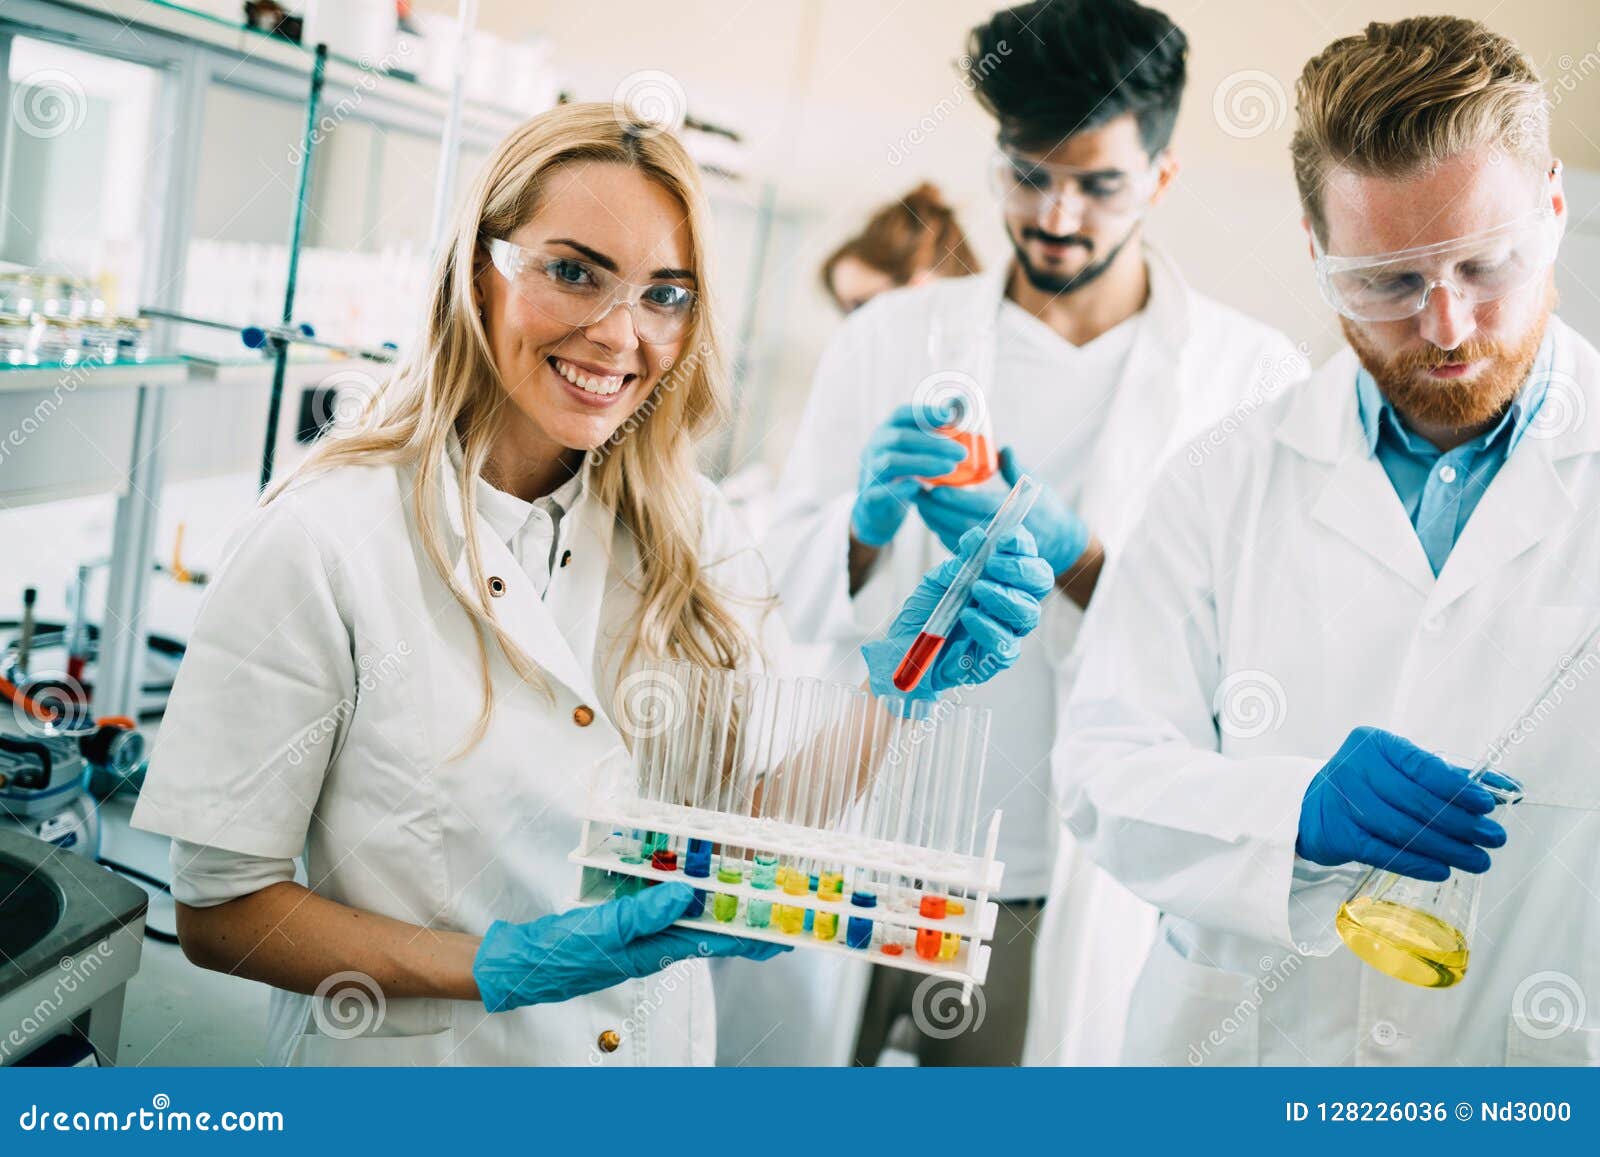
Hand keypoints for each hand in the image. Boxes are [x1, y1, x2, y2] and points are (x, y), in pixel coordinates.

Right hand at [473, 883, 788, 1011]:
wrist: (526, 964)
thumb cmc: (564, 953)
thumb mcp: (608, 929)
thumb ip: (647, 913)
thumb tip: (686, 896)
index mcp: (657, 950)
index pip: (714, 942)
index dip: (749, 936)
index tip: (780, 934)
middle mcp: (654, 945)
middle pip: (707, 930)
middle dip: (739, 919)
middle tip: (770, 906)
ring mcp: (639, 936)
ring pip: (685, 919)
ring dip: (712, 906)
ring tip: (736, 890)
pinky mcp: (623, 925)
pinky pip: (660, 909)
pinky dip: (677, 897)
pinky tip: (679, 884)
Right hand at [851, 403, 967, 547]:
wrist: (876, 508)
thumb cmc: (901, 476)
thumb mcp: (913, 454)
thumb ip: (930, 441)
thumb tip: (962, 428)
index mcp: (886, 432)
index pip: (902, 414)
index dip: (925, 413)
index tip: (950, 416)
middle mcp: (874, 448)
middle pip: (900, 437)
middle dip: (933, 443)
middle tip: (961, 452)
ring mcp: (869, 471)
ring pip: (891, 461)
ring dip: (923, 463)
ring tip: (950, 468)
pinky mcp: (869, 496)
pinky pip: (882, 490)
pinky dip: (901, 488)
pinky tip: (919, 488)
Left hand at [861, 524, 1053, 699]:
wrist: (903, 650)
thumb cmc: (924, 615)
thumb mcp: (936, 581)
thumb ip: (958, 562)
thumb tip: (977, 538)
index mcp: (1000, 579)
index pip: (1026, 557)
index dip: (1022, 546)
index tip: (1006, 539)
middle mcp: (1010, 603)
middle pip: (1040, 582)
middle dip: (1020, 569)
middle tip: (993, 565)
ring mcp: (1007, 630)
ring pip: (1029, 612)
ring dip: (1003, 596)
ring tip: (977, 590)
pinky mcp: (997, 658)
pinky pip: (1007, 643)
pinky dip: (988, 626)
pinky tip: (968, 617)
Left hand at [915, 448, 1088, 576]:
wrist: (1060, 545)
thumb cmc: (1048, 512)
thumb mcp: (1035, 484)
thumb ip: (1014, 468)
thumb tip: (1002, 448)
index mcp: (1008, 513)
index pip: (973, 507)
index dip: (951, 499)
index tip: (932, 488)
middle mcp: (997, 533)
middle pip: (956, 523)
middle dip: (933, 510)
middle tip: (915, 494)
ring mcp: (990, 548)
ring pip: (953, 536)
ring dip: (933, 522)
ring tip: (919, 504)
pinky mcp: (985, 557)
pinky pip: (957, 547)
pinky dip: (941, 533)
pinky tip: (932, 519)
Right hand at [1297, 728, 1506, 881]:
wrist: (1308, 805)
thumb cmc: (1365, 784)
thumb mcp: (1397, 768)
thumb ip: (1446, 776)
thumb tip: (1505, 787)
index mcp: (1374, 744)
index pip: (1423, 766)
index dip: (1459, 788)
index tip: (1486, 805)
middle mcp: (1355, 769)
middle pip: (1416, 801)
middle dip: (1461, 823)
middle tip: (1492, 838)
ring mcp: (1343, 803)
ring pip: (1404, 830)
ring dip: (1446, 848)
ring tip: (1477, 859)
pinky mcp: (1339, 835)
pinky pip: (1385, 852)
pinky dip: (1417, 864)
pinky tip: (1442, 869)